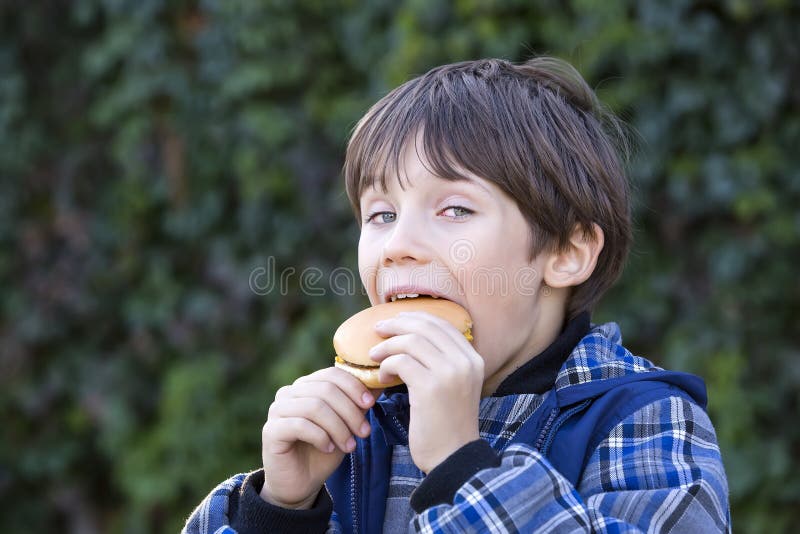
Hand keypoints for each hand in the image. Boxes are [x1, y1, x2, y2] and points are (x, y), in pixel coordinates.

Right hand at [260, 367, 378, 508]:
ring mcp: (277, 410)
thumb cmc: (325, 450)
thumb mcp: (347, 424)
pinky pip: (300, 425)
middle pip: (326, 389)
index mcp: (306, 385)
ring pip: (314, 407)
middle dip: (350, 411)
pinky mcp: (271, 430)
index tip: (370, 404)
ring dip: (338, 427)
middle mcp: (289, 392)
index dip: (354, 387)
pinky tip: (329, 448)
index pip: (332, 374)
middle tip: (364, 432)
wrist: (301, 483)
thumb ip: (358, 403)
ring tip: (350, 446)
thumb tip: (380, 382)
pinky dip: (320, 437)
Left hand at [370, 311, 482, 473]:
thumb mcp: (454, 386)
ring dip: (387, 346)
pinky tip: (381, 377)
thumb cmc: (447, 424)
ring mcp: (449, 374)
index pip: (443, 324)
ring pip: (411, 341)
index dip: (416, 318)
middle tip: (378, 329)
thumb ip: (443, 362)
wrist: (452, 458)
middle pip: (426, 327)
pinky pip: (401, 362)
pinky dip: (386, 365)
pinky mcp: (430, 387)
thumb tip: (412, 336)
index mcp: (473, 359)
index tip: (397, 320)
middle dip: (398, 324)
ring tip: (374, 355)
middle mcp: (465, 362)